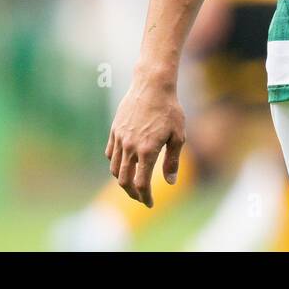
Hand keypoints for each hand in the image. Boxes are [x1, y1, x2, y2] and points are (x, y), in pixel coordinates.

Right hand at [105, 77, 185, 207]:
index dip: (145, 197)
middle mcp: (130, 147)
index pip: (141, 184)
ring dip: (123, 180)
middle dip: (132, 194)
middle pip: (124, 181)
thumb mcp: (178, 135)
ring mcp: (120, 138)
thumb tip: (171, 182)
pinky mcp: (114, 130)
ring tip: (133, 184)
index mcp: (147, 150)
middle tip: (141, 197)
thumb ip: (172, 161)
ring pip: (115, 168)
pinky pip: (110, 154)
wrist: (152, 85)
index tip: (150, 203)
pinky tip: (125, 164)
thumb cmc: (170, 109)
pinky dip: (115, 164)